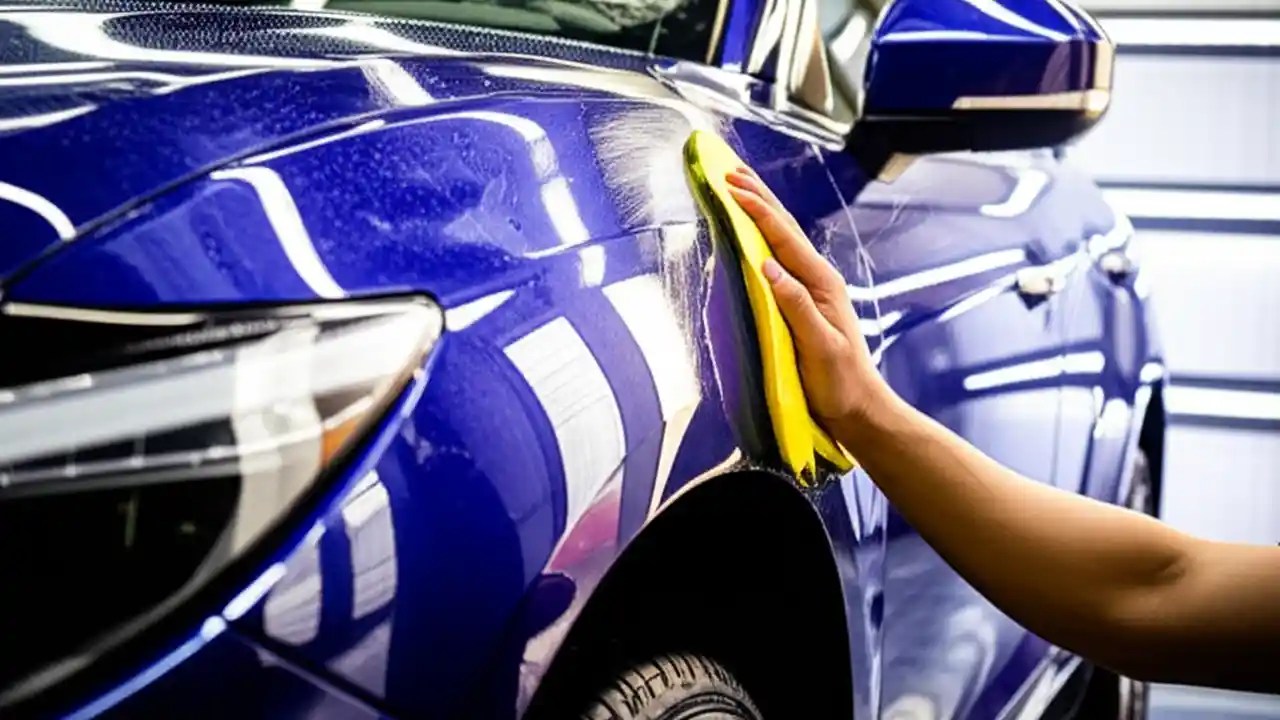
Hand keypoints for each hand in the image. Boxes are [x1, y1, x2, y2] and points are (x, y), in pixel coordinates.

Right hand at [724, 167, 888, 428]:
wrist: (859, 408)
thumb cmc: (839, 383)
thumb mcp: (818, 345)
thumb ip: (795, 304)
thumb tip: (766, 266)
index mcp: (820, 283)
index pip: (782, 237)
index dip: (756, 209)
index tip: (729, 185)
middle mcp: (818, 279)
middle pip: (784, 228)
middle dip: (758, 196)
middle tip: (730, 170)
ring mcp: (812, 289)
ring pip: (783, 239)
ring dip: (761, 210)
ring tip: (741, 187)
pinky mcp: (804, 301)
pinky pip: (780, 258)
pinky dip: (763, 237)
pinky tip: (754, 234)